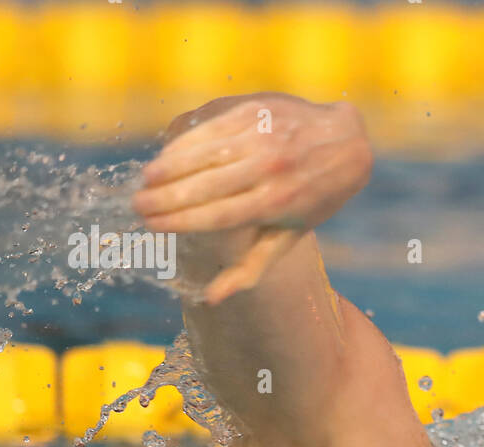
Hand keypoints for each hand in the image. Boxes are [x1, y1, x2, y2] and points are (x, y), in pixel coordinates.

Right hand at [132, 93, 372, 303]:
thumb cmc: (312, 197)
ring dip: (170, 169)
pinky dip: (185, 143)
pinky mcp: (256, 111)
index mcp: (277, 204)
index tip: (152, 226)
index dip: (182, 221)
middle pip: (206, 187)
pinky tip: (166, 155)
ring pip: (205, 155)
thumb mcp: (289, 235)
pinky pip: (212, 128)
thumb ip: (251, 266)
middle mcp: (270, 170)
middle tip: (137, 207)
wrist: (345, 142)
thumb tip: (212, 299)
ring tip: (144, 182)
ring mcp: (263, 138)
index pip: (219, 215)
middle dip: (166, 198)